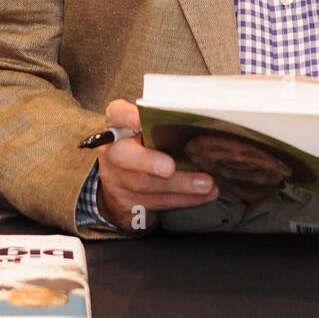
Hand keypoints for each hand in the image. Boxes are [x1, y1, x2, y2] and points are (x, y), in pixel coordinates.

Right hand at [96, 99, 218, 232]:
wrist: (121, 182)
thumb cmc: (142, 147)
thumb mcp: (145, 130)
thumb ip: (162, 124)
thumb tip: (197, 122)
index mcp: (117, 126)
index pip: (116, 114)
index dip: (125, 116)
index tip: (138, 118)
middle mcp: (112, 151)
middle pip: (124, 155)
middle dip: (149, 161)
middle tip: (170, 167)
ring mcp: (116, 179)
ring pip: (145, 184)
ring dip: (180, 185)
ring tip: (206, 183)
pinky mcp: (127, 202)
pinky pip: (157, 202)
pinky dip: (185, 199)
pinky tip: (204, 195)